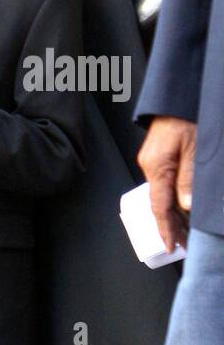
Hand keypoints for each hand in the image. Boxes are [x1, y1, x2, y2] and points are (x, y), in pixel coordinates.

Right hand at [137, 116, 195, 252]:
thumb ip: (189, 178)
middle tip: (184, 244)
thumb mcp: (194, 149)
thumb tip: (186, 206)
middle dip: (170, 226)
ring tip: (185, 231)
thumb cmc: (185, 118)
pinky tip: (181, 207)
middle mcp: (149, 166)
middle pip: (158, 204)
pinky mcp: (155, 157)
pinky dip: (170, 199)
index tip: (171, 247)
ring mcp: (150, 161)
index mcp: (157, 167)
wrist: (174, 98)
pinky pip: (162, 184)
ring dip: (172, 214)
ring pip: (160, 195)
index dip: (166, 229)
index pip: (160, 206)